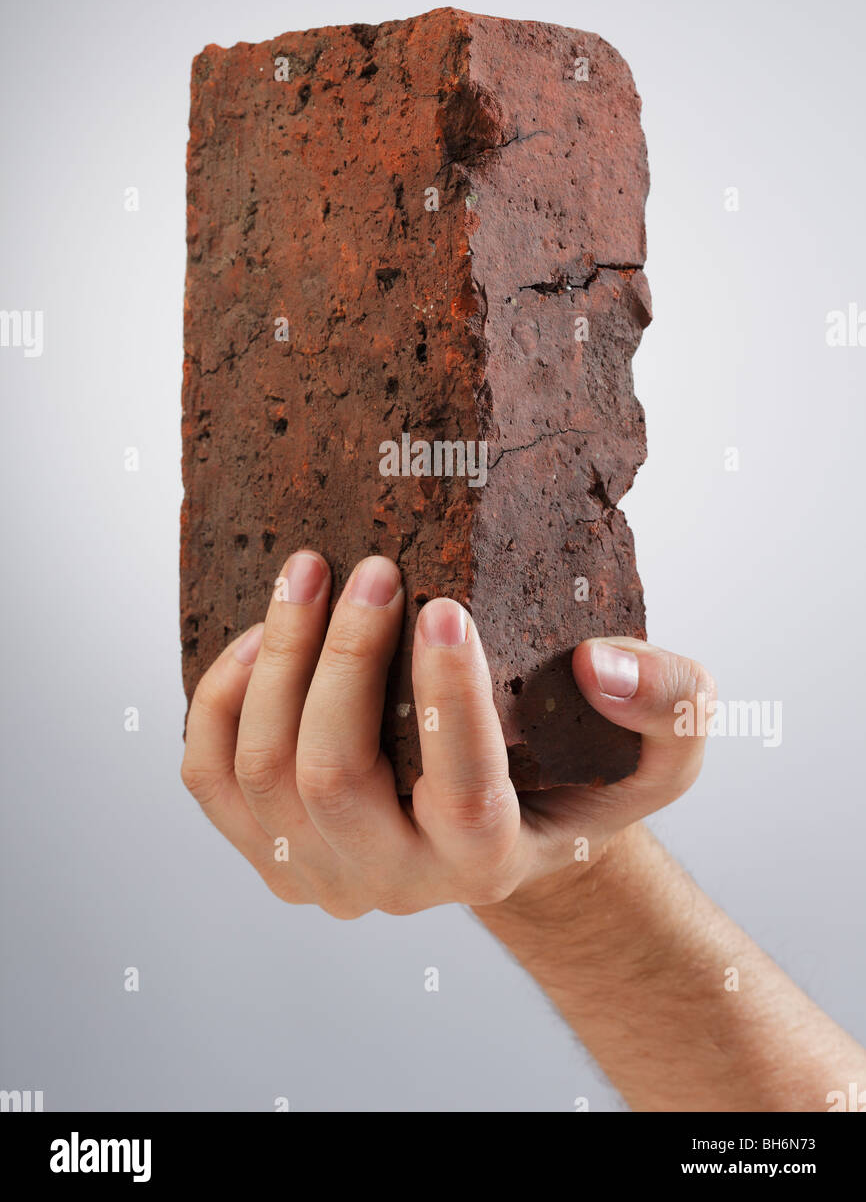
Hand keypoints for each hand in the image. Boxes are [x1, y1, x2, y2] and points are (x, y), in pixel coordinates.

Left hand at [181, 550, 715, 917]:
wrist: (509, 826)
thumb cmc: (579, 779)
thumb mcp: (660, 750)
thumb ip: (668, 704)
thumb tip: (600, 664)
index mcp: (490, 859)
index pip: (460, 792)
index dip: (447, 701)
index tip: (446, 607)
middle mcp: (396, 881)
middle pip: (332, 778)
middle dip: (342, 660)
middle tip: (372, 567)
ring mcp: (320, 872)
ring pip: (262, 771)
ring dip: (277, 660)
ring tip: (308, 574)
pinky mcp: (268, 849)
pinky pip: (210, 776)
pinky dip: (221, 696)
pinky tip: (260, 637)